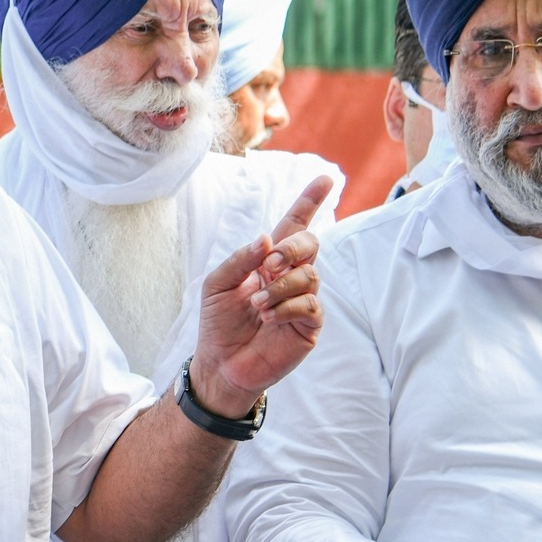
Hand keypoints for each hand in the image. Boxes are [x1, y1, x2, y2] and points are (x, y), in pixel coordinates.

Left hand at [193, 175, 332, 416]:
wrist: (221, 363)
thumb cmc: (218, 322)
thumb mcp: (216, 284)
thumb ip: (239, 259)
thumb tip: (267, 239)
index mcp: (268, 261)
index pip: (293, 226)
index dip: (309, 202)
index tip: (325, 178)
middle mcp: (290, 276)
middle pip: (310, 244)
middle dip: (292, 248)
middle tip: (268, 265)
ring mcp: (302, 300)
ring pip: (310, 276)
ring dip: (281, 286)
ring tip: (258, 305)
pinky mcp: (309, 325)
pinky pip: (310, 305)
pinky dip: (286, 307)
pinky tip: (268, 317)